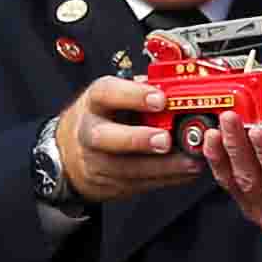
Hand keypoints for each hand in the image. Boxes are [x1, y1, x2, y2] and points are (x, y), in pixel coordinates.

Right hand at [56, 76, 203, 202]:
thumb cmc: (105, 118)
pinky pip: (139, 184)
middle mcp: (90, 131)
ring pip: (125, 168)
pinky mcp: (108, 184)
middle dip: (138, 139)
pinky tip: (185, 173)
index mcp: (95, 102)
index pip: (106, 93)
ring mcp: (96, 161)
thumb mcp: (116, 96)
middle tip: (166, 140)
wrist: (72, 153)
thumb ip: (144, 88)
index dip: (133, 95)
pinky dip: (166, 179)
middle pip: (105, 136)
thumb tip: (179, 76)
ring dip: (161, 167)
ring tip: (189, 162)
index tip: (161, 99)